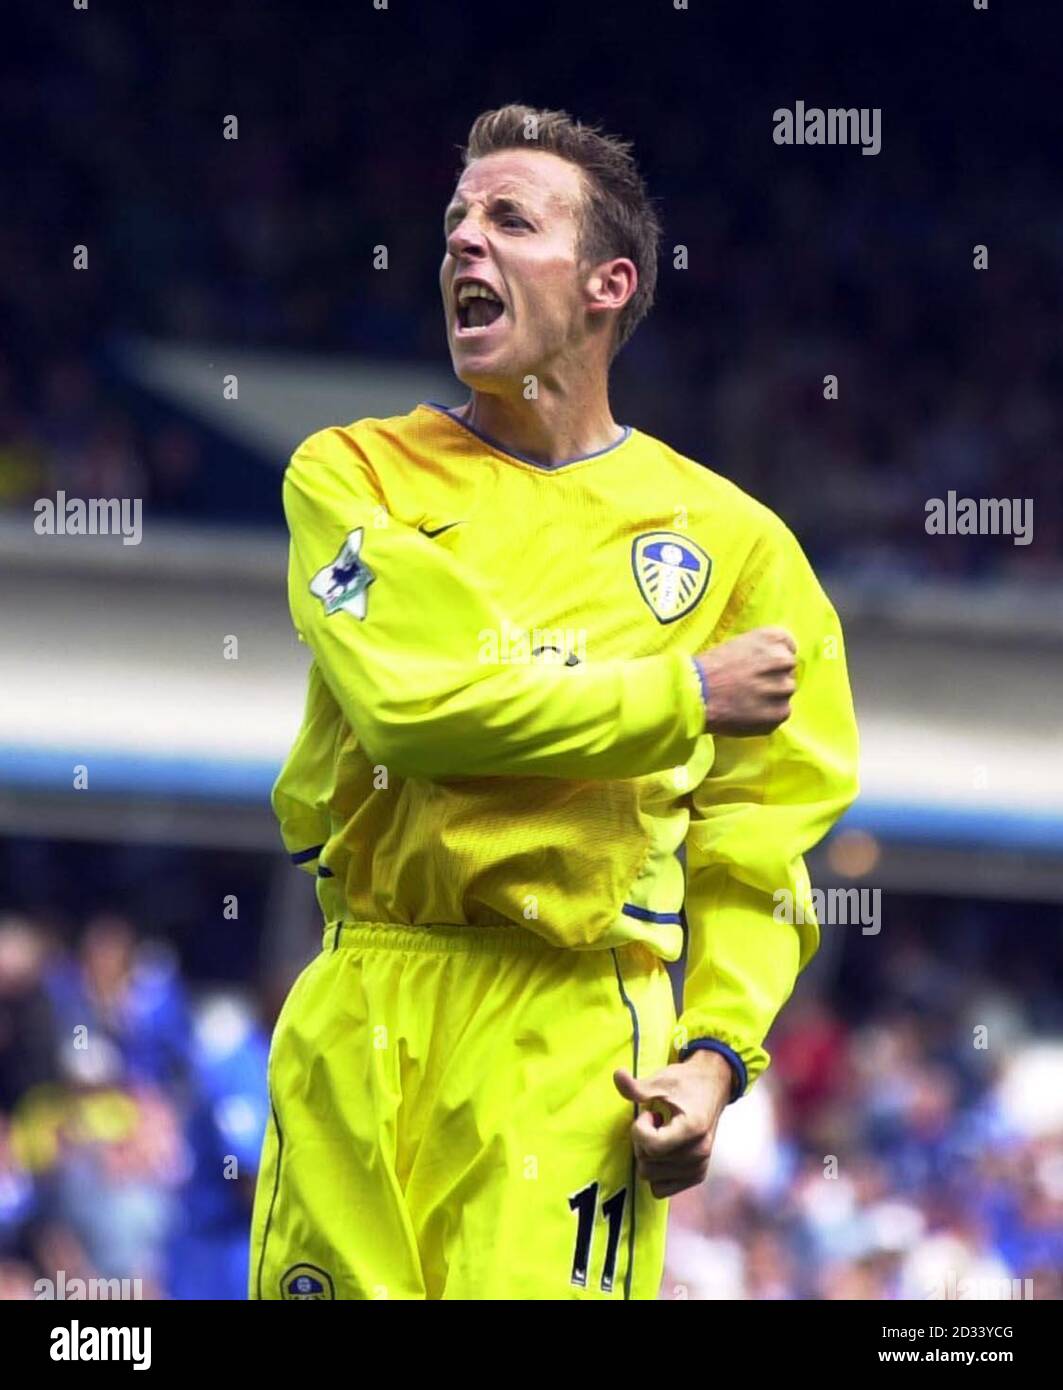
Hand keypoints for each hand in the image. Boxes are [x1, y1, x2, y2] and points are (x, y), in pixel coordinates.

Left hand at [613, 1050, 732, 1198]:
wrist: (713, 1088)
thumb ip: (638, 1086)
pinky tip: (664, 1151)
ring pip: (650, 1177)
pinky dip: (655, 1172)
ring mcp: (699, 1168)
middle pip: (647, 1163)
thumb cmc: (687, 1083)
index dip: (640, 1129)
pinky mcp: (697, 1176)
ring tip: (662, 1135)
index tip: (650, 1114)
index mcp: (693, 1129)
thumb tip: (617, 1075)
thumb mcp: (662, 1081)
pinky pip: (660, 1189)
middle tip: (654, 1122)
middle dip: (642, 1141)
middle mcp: (699, 1153)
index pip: (652, 1146)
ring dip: (648, 1156)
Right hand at [695, 626, 796, 735]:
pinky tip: (747, 712)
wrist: (695, 694)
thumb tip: (773, 666)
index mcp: (772, 638)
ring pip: (785, 693)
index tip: (761, 666)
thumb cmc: (709, 668)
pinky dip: (766, 715)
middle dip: (773, 677)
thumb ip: (761, 651)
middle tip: (751, 685)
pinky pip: (780, 713)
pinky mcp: (779, 713)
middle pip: (788, 670)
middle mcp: (782, 660)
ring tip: (747, 700)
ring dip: (771, 697)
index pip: (789, 647)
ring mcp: (783, 688)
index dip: (774, 658)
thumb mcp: (737, 645)